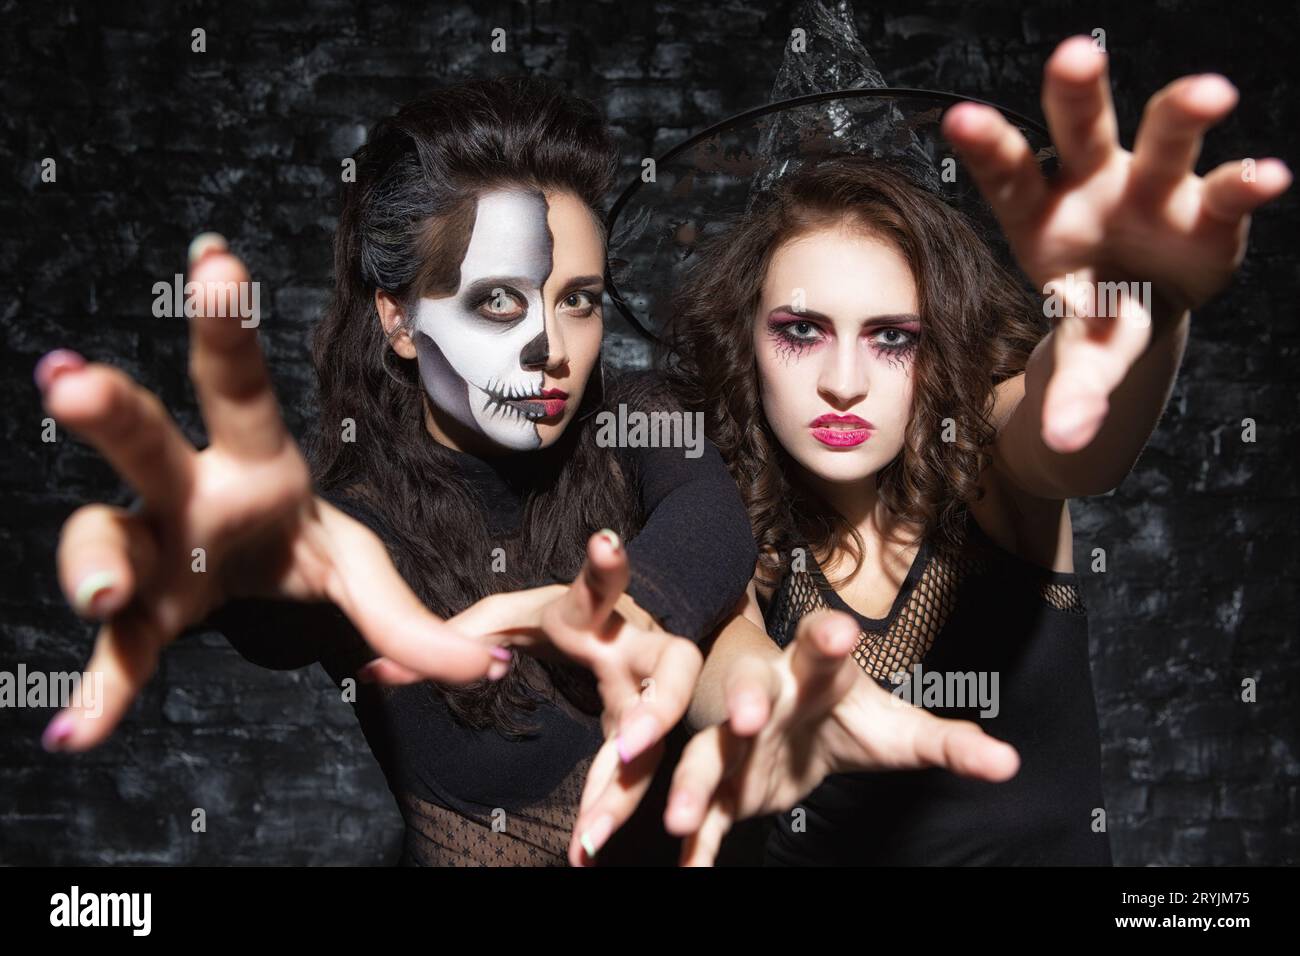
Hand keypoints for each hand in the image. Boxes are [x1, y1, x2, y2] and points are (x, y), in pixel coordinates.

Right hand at [40, 236, 502, 751]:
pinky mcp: (138, 617)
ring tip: (108, 599)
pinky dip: (99, 692)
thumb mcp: (364, 574)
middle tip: (70, 379)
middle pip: (145, 442)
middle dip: (112, 412)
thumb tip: (492, 671)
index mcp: (255, 460)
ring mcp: (151, 551)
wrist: (246, 583)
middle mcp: (189, 492)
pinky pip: (114, 654)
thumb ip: (416, 623)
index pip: (242, 386)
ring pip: (103, 539)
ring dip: (91, 563)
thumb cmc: (299, 546)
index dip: (226, 325)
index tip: (212, 258)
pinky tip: (77, 736)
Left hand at [358, 529, 704, 865]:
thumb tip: (371, 675)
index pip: (599, 586)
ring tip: (588, 837)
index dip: (606, 566)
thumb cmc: (564, 616)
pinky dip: (614, 812)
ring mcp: (651, 690)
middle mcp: (634, 647)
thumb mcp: (506, 618)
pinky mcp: (649, 730)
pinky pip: (639, 774)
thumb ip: (448, 640)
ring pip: (658, 739)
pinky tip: (583, 850)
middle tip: (630, 747)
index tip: (604, 542)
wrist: (628, 624)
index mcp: (591, 613)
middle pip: (673, 667)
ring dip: (630, 788)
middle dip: (659, 706)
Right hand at [665, 609, 1019, 865]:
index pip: (820, 644)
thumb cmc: (850, 717)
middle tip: (744, 718)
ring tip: (681, 816)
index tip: (839, 635)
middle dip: (743, 699)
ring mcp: (739, 740)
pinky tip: (687, 869)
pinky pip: (707, 810)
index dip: (827, 637)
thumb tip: (1008, 762)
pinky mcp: (727, 784)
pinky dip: (695, 840)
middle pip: (750, 688)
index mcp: (817, 671)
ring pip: (710, 753)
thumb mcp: (900, 731)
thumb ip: (948, 743)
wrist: (802, 731)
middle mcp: (770, 696)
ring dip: (693, 782)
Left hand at [943, 35, 1290, 451]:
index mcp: (1041, 215)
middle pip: (1083, 133)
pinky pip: (1227, 192)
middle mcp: (1095, 187)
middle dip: (1079, 95)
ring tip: (1209, 93)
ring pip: (1166, 143)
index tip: (961, 118)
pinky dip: (1245, 185)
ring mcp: (1155, 191)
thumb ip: (1073, 388)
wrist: (1143, 306)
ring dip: (1183, 116)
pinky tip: (1267, 175)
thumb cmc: (1094, 311)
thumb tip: (1067, 444)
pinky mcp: (1210, 211)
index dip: (988, 148)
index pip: (1008, 176)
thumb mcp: (1078, 348)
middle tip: (1074, 55)